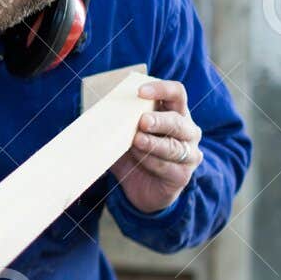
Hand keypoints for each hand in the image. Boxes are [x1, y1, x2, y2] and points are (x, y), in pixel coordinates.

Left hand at [110, 79, 202, 213]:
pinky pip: (168, 166)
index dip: (162, 89)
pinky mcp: (183, 174)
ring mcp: (189, 153)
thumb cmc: (134, 155)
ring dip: (153, 143)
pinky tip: (140, 160)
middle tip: (142, 121)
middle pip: (178, 120)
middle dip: (160, 120)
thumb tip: (91, 113)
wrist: (141, 190)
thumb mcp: (123, 136)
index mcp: (175, 113)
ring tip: (136, 140)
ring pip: (174, 146)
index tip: (140, 91)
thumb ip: (116, 123)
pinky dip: (152, 162)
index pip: (177, 94)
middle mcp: (187, 131)